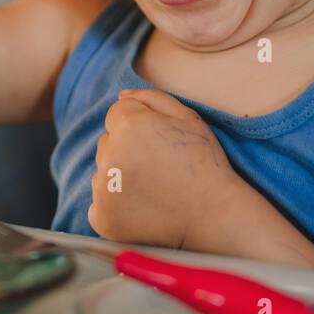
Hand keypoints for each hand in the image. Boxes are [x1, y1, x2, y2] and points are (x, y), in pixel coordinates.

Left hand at [88, 87, 242, 248]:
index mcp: (129, 126)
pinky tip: (143, 208)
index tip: (160, 145)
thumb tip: (120, 95)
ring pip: (102, 172)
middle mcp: (109, 156)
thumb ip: (151, 98)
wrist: (214, 216)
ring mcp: (104, 190)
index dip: (141, 127)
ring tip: (154, 189)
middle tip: (159, 168)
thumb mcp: (187, 118)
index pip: (117, 115)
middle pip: (107, 143)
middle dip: (127, 150)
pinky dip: (115, 205)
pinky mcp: (102, 218)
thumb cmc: (204, 164)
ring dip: (119, 177)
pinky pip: (99, 203)